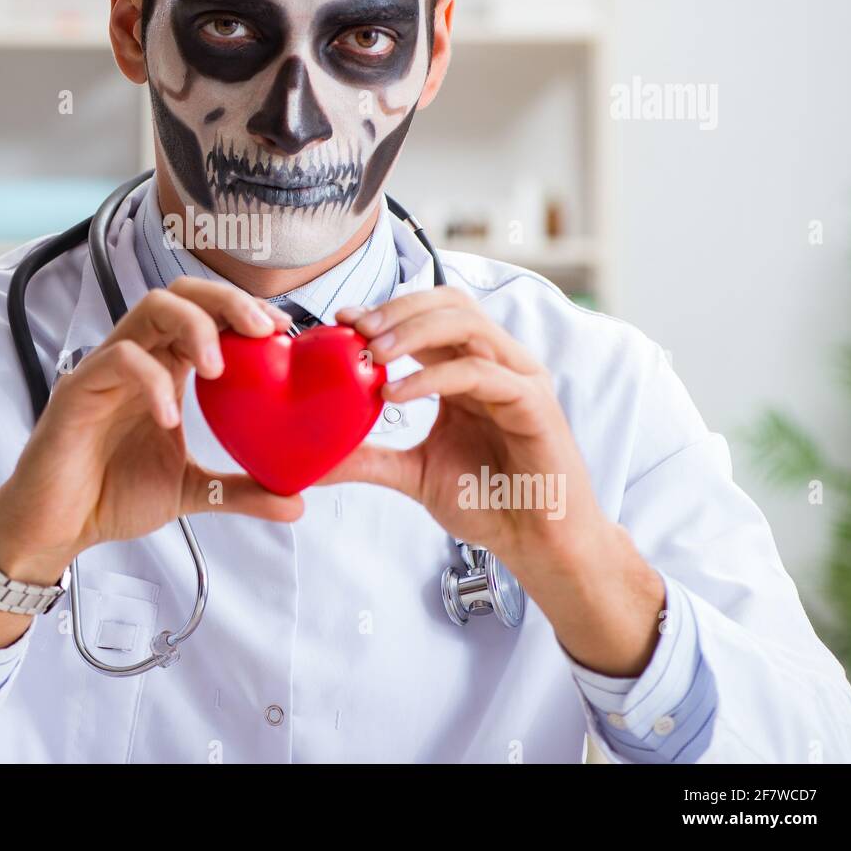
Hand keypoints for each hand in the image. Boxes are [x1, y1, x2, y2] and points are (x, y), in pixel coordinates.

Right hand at [0, 277, 301, 585]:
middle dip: (226, 300)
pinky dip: (151, 380)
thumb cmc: (112, 495)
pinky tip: (169, 416)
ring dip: (193, 326)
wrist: (57, 529)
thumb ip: (242, 490)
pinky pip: (117, 361)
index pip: (205, 313)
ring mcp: (106, 370)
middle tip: (261, 331)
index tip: (280, 331)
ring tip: (217, 367)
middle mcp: (138, 358)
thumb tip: (297, 501)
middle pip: (180, 294)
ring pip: (148, 308)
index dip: (244, 311)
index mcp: (165, 369)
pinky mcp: (78, 391)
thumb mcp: (192, 490)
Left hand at [330, 288, 602, 560]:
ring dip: (413, 331)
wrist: (537, 547)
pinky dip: (433, 377)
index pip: (428, 318)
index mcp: (468, 371)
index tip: (341, 320)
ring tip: (372, 354)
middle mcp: (496, 365)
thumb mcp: (414, 474)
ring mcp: (518, 379)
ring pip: (467, 324)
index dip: (385, 311)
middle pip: (449, 304)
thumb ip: (369, 459)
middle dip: (398, 310)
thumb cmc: (489, 503)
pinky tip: (396, 394)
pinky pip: (479, 372)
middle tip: (355, 329)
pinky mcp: (533, 404)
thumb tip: (313, 461)